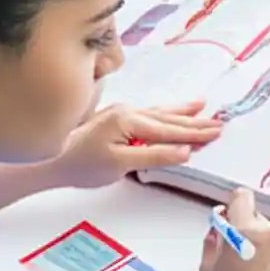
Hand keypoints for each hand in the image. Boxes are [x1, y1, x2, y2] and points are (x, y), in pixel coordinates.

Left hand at [48, 101, 222, 188]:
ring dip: (182, 113)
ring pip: (160, 113)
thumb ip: (154, 156)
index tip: (216, 133)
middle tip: (218, 123)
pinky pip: (149, 114)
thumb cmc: (81, 164)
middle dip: (195, 122)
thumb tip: (183, 151)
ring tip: (201, 106)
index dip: (195, 133)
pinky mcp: (116, 120)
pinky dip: (165, 114)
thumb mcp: (120, 164)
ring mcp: (122, 114)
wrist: (51, 160)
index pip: (170, 130)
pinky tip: (170, 111)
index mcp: (130, 121)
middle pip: (169, 119)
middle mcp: (128, 112)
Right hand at [199, 188, 269, 270]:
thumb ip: (212, 239)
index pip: (242, 197)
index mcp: (244, 230)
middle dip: (248, 230)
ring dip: (265, 246)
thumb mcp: (208, 267)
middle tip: (239, 255)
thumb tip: (219, 225)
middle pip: (258, 219)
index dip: (236, 204)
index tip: (233, 214)